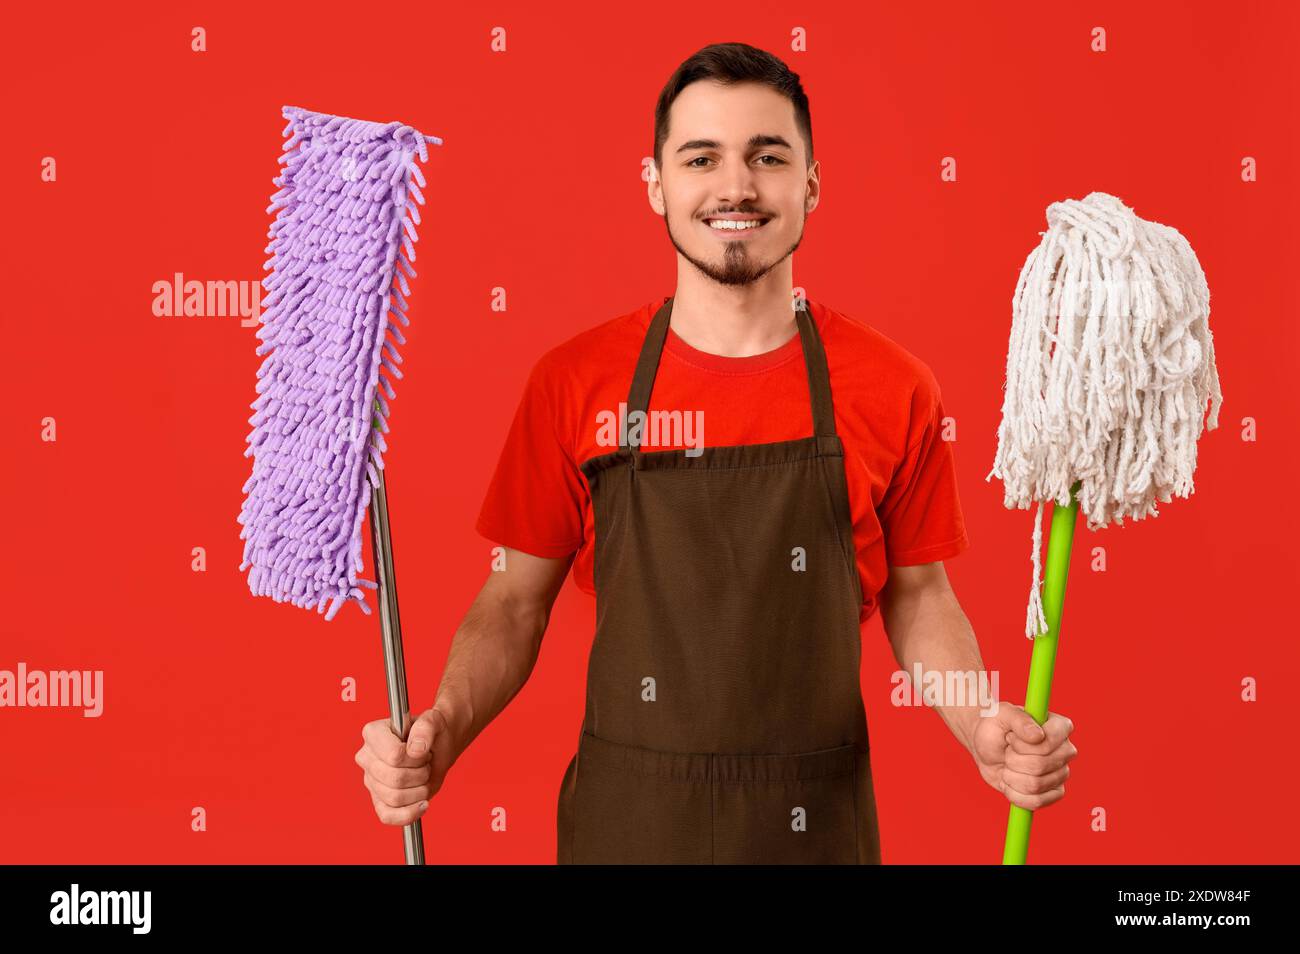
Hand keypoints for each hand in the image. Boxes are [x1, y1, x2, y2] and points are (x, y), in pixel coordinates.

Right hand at [355, 707, 453, 825]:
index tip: (423, 750)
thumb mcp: (435, 720)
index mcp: (373, 733)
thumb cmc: (434, 731)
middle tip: (426, 763)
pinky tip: (423, 804)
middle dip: (420, 774)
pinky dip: (408, 814)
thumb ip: (426, 727)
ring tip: (424, 776)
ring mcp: (371, 780)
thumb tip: (415, 750)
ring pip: (394, 798)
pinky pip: (387, 816)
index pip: (394, 756)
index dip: (416, 758)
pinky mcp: (379, 800)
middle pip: (395, 779)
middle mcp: (366, 757)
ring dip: (419, 790)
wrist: (439, 747)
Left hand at [971, 703, 1076, 810]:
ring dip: (1011, 776)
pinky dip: (1015, 794)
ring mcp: (1062, 773)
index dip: (1022, 745)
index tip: (1010, 737)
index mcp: (1059, 726)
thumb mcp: (1001, 714)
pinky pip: (1037, 802)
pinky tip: (1009, 783)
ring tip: (1007, 765)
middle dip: (1013, 760)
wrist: (986, 747)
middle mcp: (1065, 750)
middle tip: (1007, 751)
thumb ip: (1018, 719)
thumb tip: (1038, 736)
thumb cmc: (995, 726)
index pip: (1048, 743)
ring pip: (1036, 785)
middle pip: (1040, 766)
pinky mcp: (1053, 792)